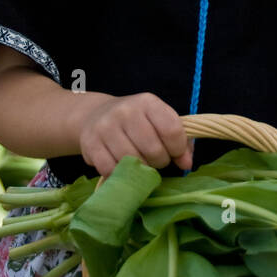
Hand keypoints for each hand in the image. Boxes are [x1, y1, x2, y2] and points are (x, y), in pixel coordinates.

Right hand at [76, 91, 193, 178]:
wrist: (95, 115)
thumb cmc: (136, 122)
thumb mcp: (159, 121)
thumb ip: (179, 140)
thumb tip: (186, 163)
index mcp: (147, 102)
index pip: (172, 130)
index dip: (178, 149)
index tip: (175, 153)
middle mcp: (126, 111)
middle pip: (154, 150)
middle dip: (160, 161)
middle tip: (155, 159)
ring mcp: (106, 127)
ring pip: (134, 162)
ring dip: (141, 170)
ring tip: (140, 162)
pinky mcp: (90, 143)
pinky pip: (112, 169)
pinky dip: (120, 174)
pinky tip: (122, 167)